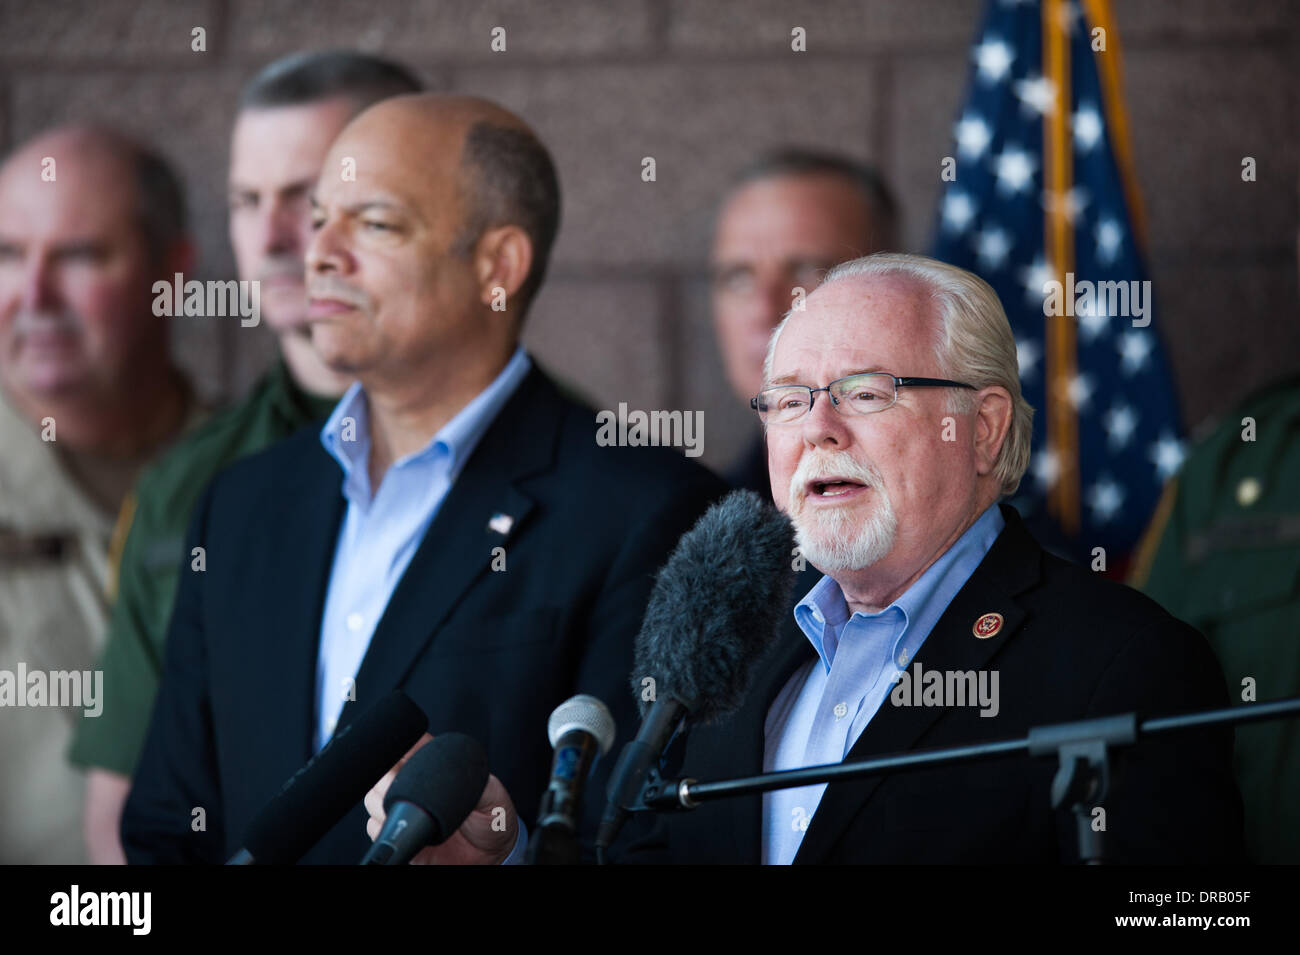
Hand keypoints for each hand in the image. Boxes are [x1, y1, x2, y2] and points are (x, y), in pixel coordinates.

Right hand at [364, 733, 519, 864]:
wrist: (489, 857)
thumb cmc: (493, 822)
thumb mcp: (493, 796)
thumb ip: (480, 784)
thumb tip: (462, 775)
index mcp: (436, 769)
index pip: (410, 746)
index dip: (401, 744)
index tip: (402, 752)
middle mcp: (417, 788)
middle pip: (383, 771)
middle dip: (385, 777)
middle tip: (399, 786)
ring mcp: (407, 811)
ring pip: (373, 797)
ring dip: (380, 801)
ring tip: (403, 809)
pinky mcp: (402, 834)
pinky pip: (375, 827)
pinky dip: (380, 825)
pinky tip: (401, 826)